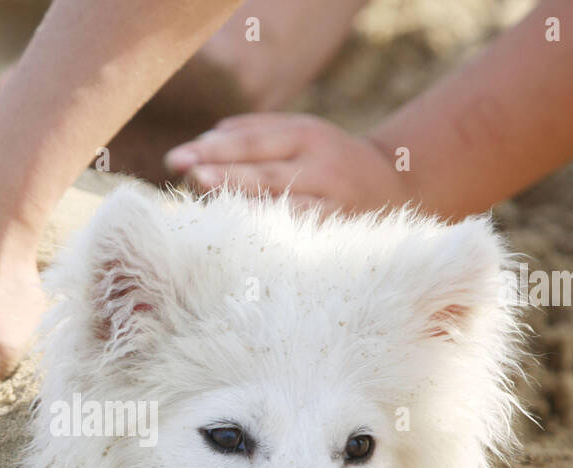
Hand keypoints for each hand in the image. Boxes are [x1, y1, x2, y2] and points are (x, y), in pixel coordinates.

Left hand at [164, 113, 412, 214]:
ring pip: (281, 198)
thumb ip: (257, 131)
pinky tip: (244, 231)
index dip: (213, 149)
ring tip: (205, 192)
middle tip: (185, 172)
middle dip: (222, 171)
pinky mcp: (339, 228)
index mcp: (307, 135)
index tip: (174, 158)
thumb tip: (206, 140)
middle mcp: (320, 164)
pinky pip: (301, 228)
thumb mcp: (304, 135)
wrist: (398, 187)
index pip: (252, 142)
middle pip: (263, 169)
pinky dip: (273, 228)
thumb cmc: (329, 162)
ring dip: (241, 198)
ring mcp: (332, 199)